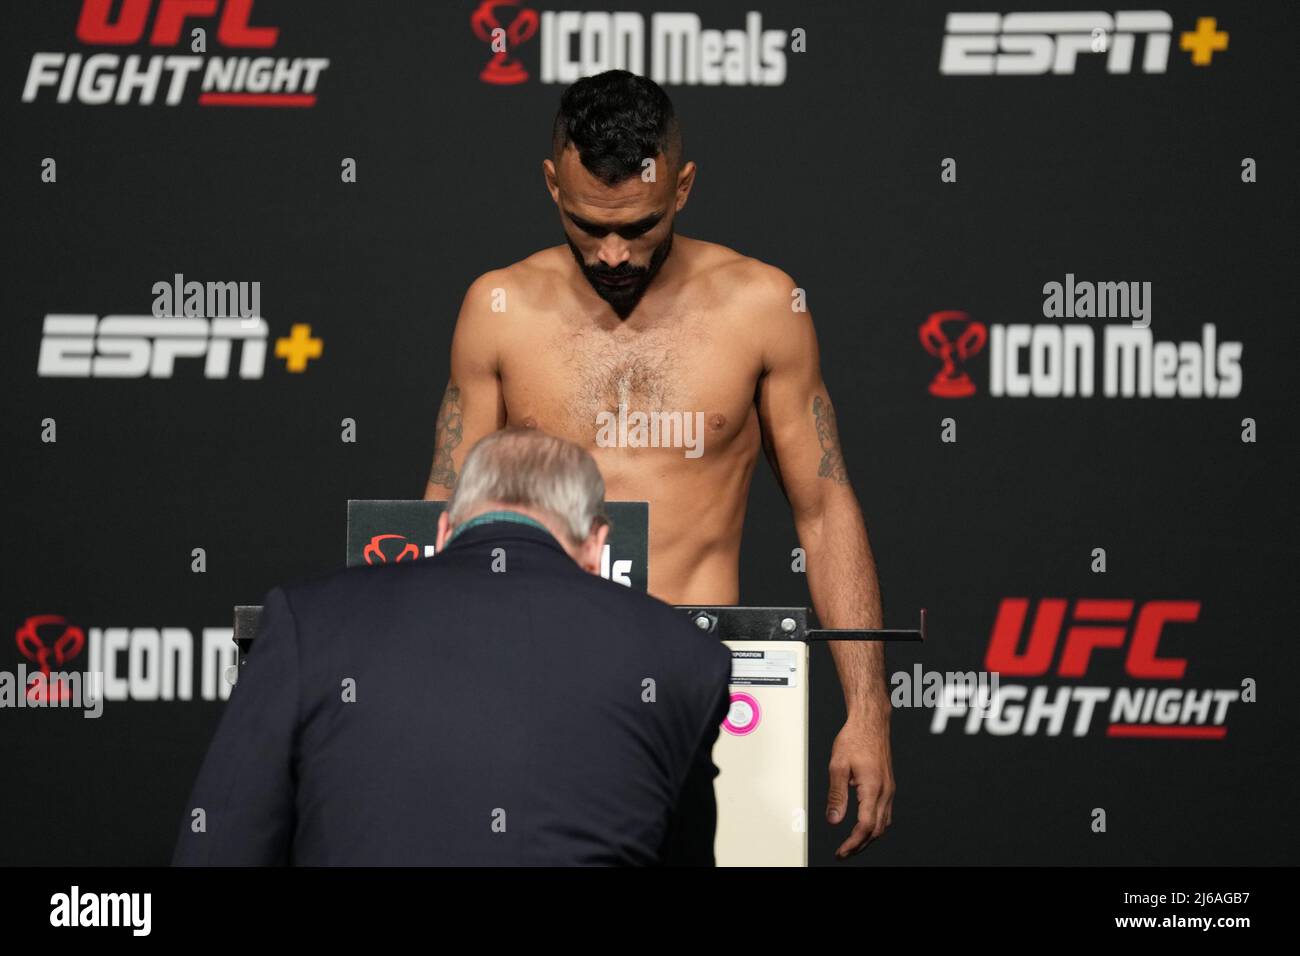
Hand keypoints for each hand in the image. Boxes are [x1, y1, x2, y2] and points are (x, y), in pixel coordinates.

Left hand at [826, 710, 893, 858]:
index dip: (853, 843)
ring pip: (883, 824)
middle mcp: (885, 791)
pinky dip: (875, 826)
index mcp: (873, 788)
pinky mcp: (888, 786)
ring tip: (852, 844)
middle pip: (876, 830)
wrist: (871, 722)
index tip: (840, 852)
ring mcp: (889, 789)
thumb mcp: (837, 766)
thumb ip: (836, 796)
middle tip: (844, 853)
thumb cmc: (854, 739)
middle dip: (860, 845)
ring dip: (868, 838)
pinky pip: (885, 813)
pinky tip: (864, 827)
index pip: (865, 826)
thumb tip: (833, 820)